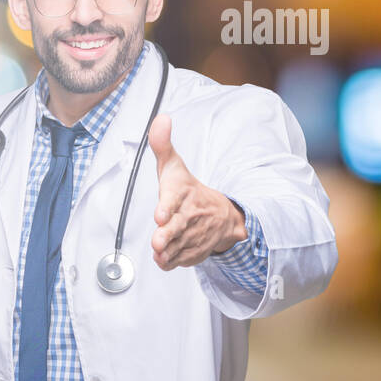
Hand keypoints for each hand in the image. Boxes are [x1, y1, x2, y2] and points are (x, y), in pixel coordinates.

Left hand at [148, 114, 246, 269]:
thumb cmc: (189, 190)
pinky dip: (172, 261)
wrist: (222, 215)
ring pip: (177, 247)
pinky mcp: (194, 251)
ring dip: (168, 252)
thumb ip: (162, 145)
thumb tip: (161, 118)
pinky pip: (181, 260)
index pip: (174, 198)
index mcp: (183, 193)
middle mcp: (190, 215)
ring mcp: (193, 235)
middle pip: (177, 227)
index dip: (167, 207)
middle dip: (167, 235)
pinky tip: (165, 258)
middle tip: (158, 241)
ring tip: (160, 252)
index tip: (160, 215)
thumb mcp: (175, 166)